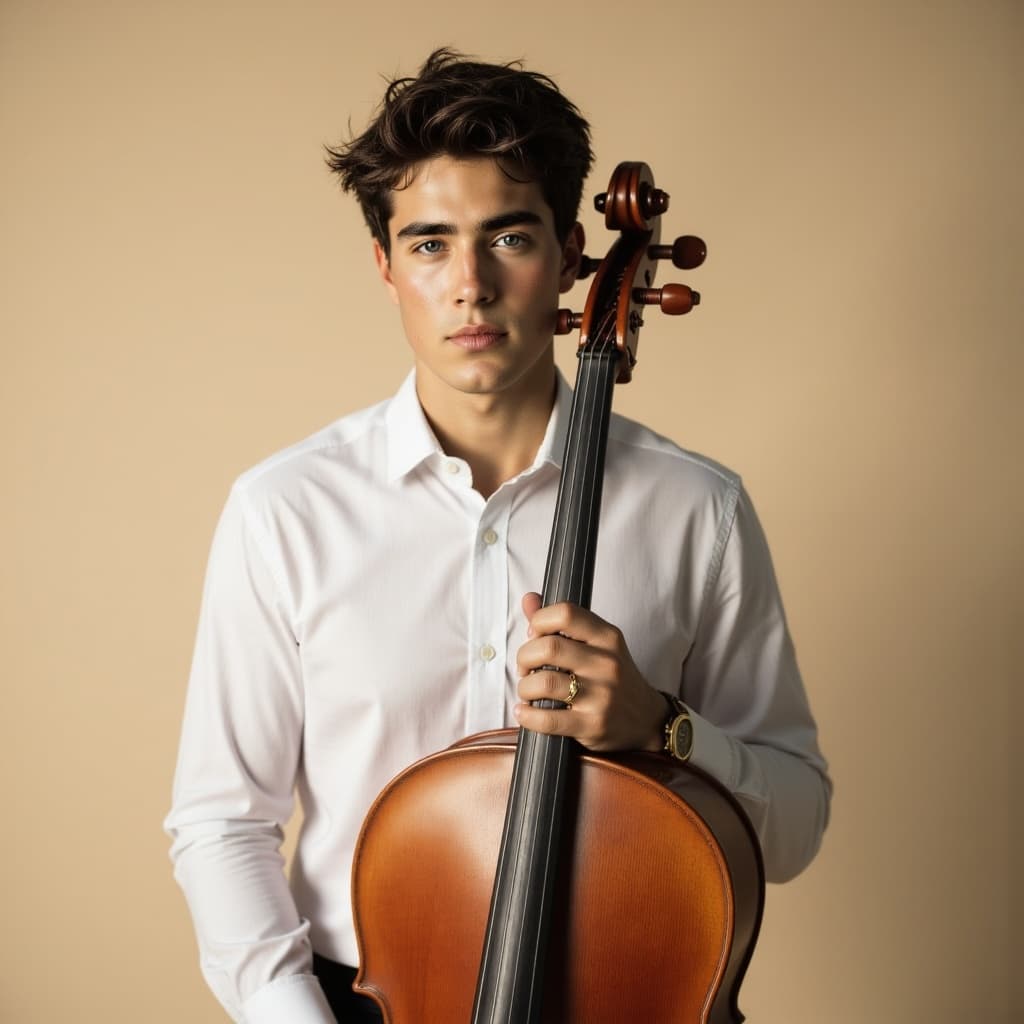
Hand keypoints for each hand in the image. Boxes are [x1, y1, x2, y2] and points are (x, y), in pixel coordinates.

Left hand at [513, 592, 665, 752]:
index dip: (539, 621)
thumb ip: (562, 622)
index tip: (534, 635)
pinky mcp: (593, 725)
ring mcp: (601, 695)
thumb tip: (529, 599)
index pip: (565, 613)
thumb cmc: (615, 678)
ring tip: (528, 691)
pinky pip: (548, 719)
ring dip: (524, 688)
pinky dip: (527, 715)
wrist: (647, 719)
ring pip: (544, 682)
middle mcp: (606, 663)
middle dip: (524, 657)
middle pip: (548, 647)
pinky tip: (526, 712)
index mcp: (607, 637)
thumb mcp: (598, 645)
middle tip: (525, 668)